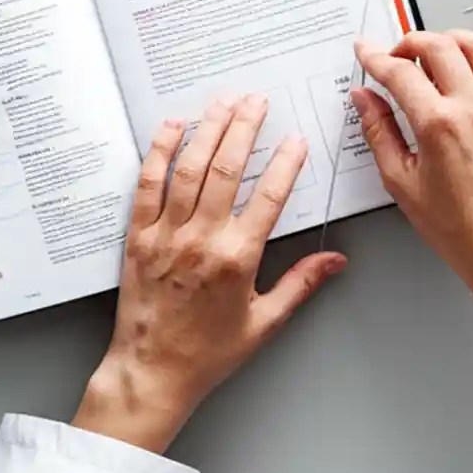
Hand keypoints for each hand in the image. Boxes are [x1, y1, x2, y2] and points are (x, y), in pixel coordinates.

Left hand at [73, 95, 347, 452]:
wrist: (152, 372)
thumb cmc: (207, 354)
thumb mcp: (265, 322)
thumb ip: (301, 284)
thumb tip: (335, 260)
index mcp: (237, 259)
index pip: (269, 196)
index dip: (285, 162)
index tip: (296, 140)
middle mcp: (202, 240)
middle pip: (227, 169)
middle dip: (245, 128)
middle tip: (257, 100)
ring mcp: (166, 235)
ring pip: (190, 169)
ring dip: (208, 130)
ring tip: (223, 102)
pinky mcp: (137, 238)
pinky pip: (148, 185)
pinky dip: (161, 153)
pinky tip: (173, 129)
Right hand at [353, 31, 472, 381]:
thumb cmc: (459, 228)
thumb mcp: (402, 183)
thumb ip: (379, 133)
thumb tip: (364, 99)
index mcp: (437, 125)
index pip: (399, 71)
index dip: (374, 56)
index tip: (365, 52)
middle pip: (438, 46)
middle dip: (410, 42)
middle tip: (397, 54)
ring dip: (452, 38)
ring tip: (437, 50)